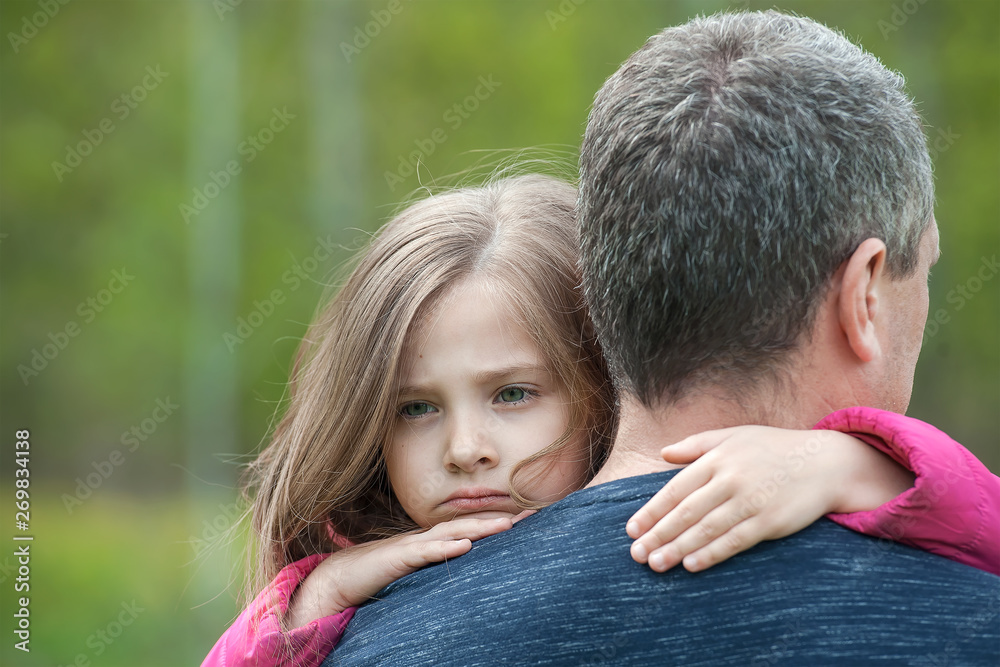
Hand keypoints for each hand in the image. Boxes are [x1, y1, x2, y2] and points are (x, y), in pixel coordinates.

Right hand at [285, 517, 511, 628]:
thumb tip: (461, 565)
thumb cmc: (374, 576)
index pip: (469, 528)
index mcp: (429, 542)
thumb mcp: (412, 572)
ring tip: (507, 525)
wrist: (336, 580)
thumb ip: (434, 567)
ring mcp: (410, 546)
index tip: (527, 519)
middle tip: (532, 516)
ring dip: (480, 528)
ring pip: (451, 532)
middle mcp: (424, 538)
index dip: (496, 523)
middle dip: (499, 519)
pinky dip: (445, 548)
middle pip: (467, 524)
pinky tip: (464, 546)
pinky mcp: (397, 558)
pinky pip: (424, 552)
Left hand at [625, 426, 911, 573]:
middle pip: (685, 512)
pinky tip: (692, 565)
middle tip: (636, 555)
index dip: (652, 511)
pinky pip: (735, 540)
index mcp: (717, 458)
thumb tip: (663, 453)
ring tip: (656, 564)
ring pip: (706, 529)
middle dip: (658, 535)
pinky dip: (712, 553)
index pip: (675, 489)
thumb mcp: (734, 436)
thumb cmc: (773, 448)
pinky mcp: (770, 520)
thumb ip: (696, 445)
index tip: (631, 530)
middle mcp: (730, 479)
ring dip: (678, 548)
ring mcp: (750, 500)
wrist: (825, 462)